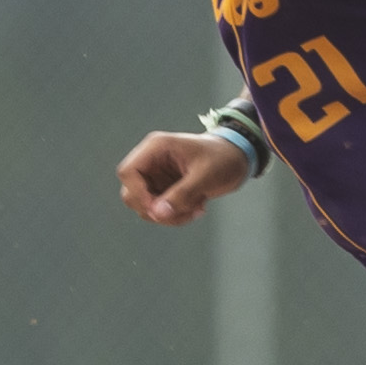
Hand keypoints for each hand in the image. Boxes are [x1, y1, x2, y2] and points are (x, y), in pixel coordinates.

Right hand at [117, 131, 251, 225]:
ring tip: (196, 209)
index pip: (128, 173)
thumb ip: (181, 194)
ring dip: (168, 216)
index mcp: (156, 148)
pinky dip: (175, 216)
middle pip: (131, 194)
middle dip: (155, 209)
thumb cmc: (223, 158)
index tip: (159, 208)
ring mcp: (157, 178)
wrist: (238, 158)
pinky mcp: (165, 190)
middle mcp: (151, 162)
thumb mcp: (205, 176)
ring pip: (146, 207)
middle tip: (182, 212)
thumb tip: (157, 213)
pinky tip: (197, 208)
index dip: (138, 194)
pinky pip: (159, 211)